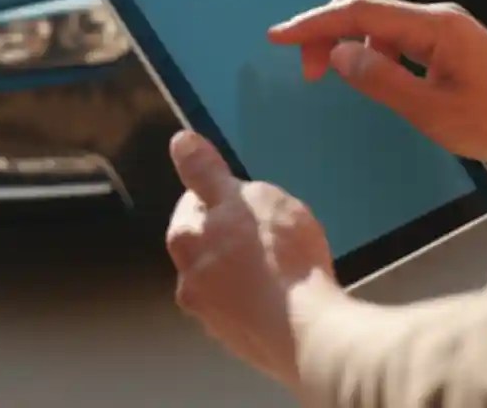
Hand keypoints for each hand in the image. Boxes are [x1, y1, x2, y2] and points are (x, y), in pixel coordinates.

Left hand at [165, 130, 339, 388]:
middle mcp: (189, 283)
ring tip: (288, 266)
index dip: (226, 196)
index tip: (252, 200)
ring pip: (230, 280)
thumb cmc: (277, 258)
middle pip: (211, 245)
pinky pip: (251, 309)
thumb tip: (180, 143)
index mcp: (185, 241)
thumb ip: (207, 172)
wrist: (306, 333)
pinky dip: (266, 299)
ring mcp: (214, 318)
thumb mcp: (247, 196)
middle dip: (237, 236)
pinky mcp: (242, 342)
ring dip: (251, 270)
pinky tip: (292, 294)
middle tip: (275, 232)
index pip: (193, 203)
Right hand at [268, 0, 486, 163]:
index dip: (314, 23)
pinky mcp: (446, 41)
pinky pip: (394, 34)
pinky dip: (369, 49)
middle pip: (364, 7)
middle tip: (306, 70)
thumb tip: (340, 53)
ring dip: (347, 41)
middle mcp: (437, 17)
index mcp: (435, 27)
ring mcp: (442, 26)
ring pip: (377, 20)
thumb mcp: (433, 112)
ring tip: (332, 76)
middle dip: (326, 30)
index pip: (360, 13)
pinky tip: (370, 76)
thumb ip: (383, 82)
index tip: (278, 36)